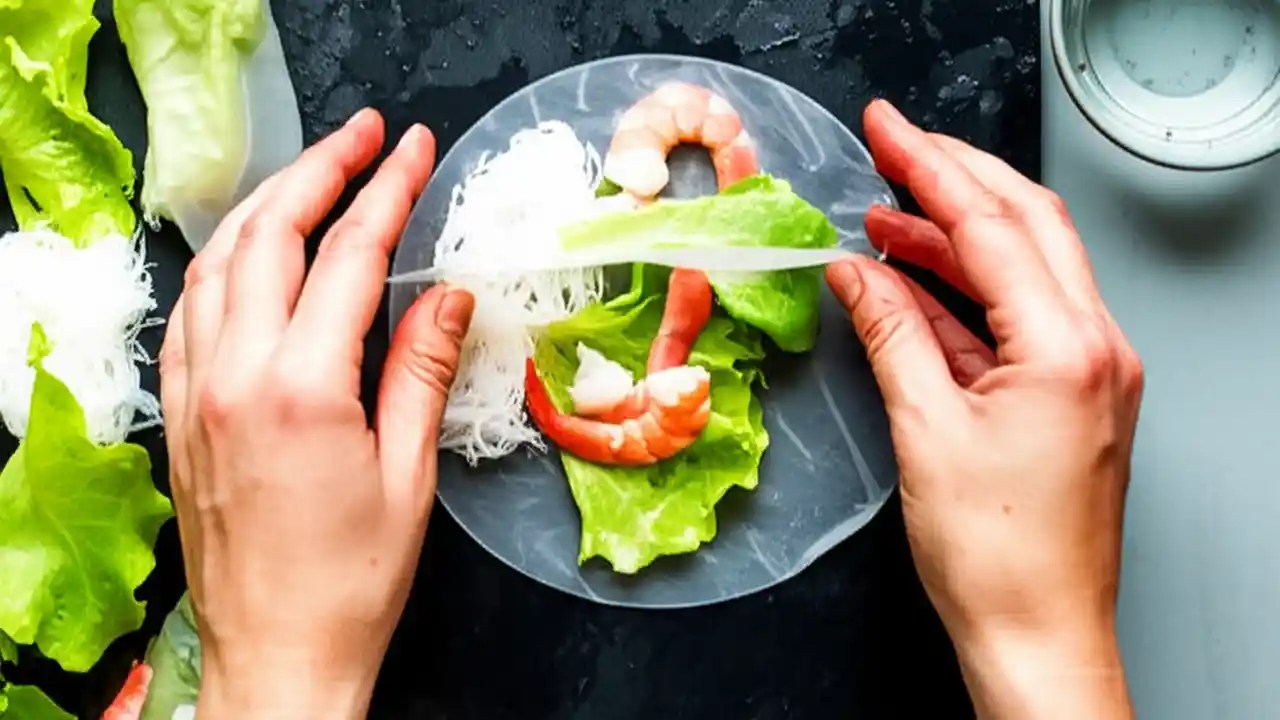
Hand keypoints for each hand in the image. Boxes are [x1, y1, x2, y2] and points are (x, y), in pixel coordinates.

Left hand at [158, 109, 473, 718]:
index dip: (386, 191)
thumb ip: (422, 369)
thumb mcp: (408, 473)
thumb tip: (448, 293)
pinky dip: (224, 262)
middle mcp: (233, 375)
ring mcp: (195, 392)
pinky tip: (252, 255)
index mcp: (300, 388)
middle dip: (321, 169)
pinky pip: (190, 310)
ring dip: (268, 204)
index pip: (347, 256)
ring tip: (314, 173)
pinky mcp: (180, 414)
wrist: (277, 655)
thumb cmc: (352, 581)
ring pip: (218, 262)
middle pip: (270, 235)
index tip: (415, 150)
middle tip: (367, 134)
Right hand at [827, 101, 1141, 717]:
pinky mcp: (1073, 393)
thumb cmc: (996, 557)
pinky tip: (916, 283)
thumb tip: (856, 272)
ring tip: (887, 219)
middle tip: (893, 148)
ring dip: (956, 237)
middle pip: (1027, 225)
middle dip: (955, 178)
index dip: (929, 168)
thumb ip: (891, 333)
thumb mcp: (925, 429)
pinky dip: (968, 292)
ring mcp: (1092, 370)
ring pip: (1026, 266)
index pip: (992, 226)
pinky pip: (1020, 317)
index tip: (887, 129)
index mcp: (1068, 349)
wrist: (1039, 635)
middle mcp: (1097, 348)